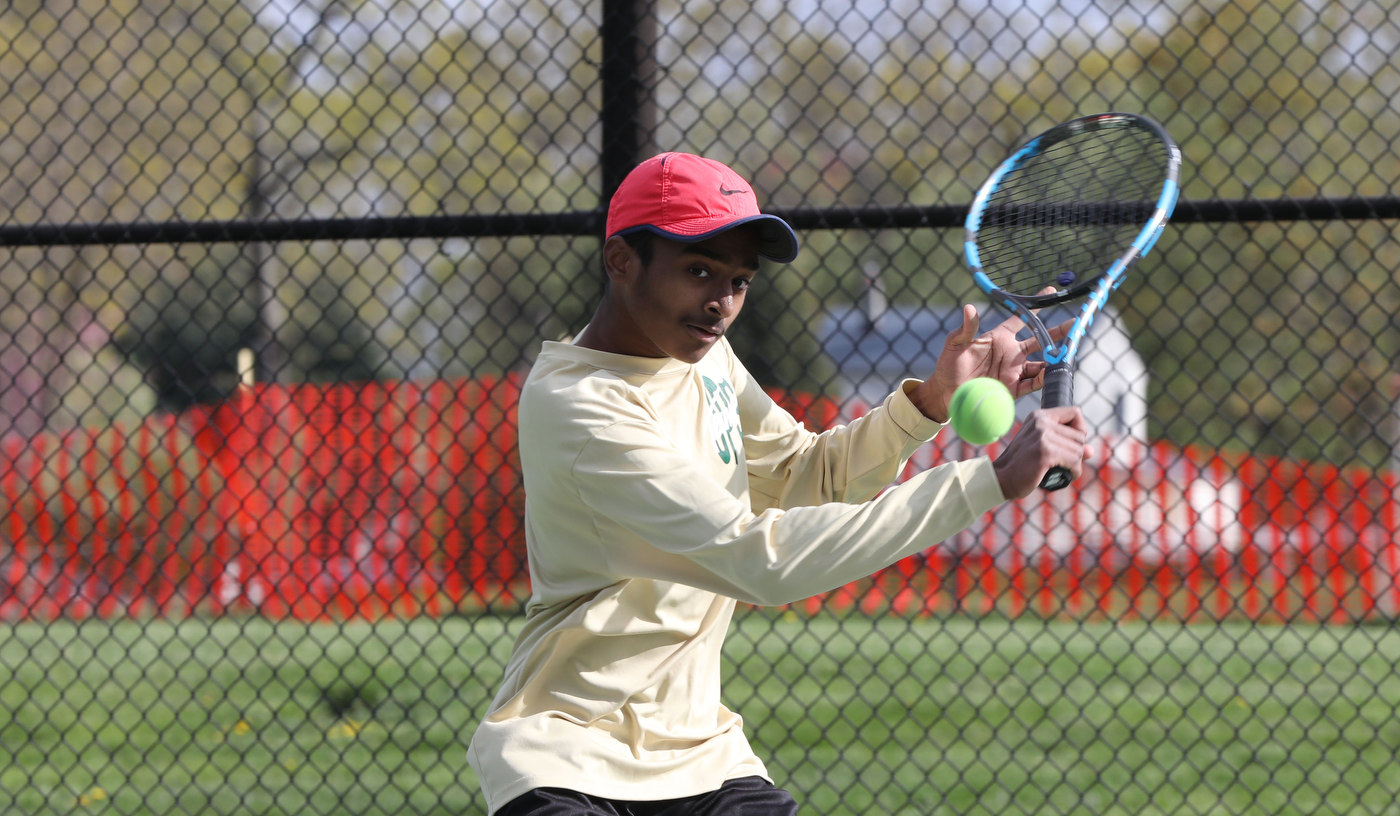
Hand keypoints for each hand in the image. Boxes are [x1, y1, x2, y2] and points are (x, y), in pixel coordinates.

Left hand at [909, 302, 1071, 421]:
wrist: (946, 392)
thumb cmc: (949, 364)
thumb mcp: (955, 344)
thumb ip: (966, 328)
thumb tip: (969, 308)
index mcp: (1000, 337)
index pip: (1021, 319)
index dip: (1035, 307)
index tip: (1050, 292)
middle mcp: (1011, 353)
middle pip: (1040, 340)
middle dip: (1058, 332)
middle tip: (1075, 324)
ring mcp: (1014, 370)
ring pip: (1041, 362)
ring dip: (1055, 357)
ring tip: (1069, 350)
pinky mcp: (1012, 388)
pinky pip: (1033, 383)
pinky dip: (1043, 379)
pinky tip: (1051, 373)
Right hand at [991, 407, 1090, 498]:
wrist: (999, 479)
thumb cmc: (1021, 466)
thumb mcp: (1044, 449)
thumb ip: (1067, 446)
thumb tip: (1091, 451)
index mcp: (1039, 416)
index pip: (1075, 412)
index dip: (1079, 429)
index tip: (1070, 443)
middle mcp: (1041, 421)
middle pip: (1080, 435)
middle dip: (1076, 452)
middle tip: (1061, 462)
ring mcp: (1043, 436)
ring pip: (1079, 450)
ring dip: (1074, 464)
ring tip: (1059, 470)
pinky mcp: (1045, 452)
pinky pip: (1074, 462)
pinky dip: (1073, 472)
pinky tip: (1063, 476)